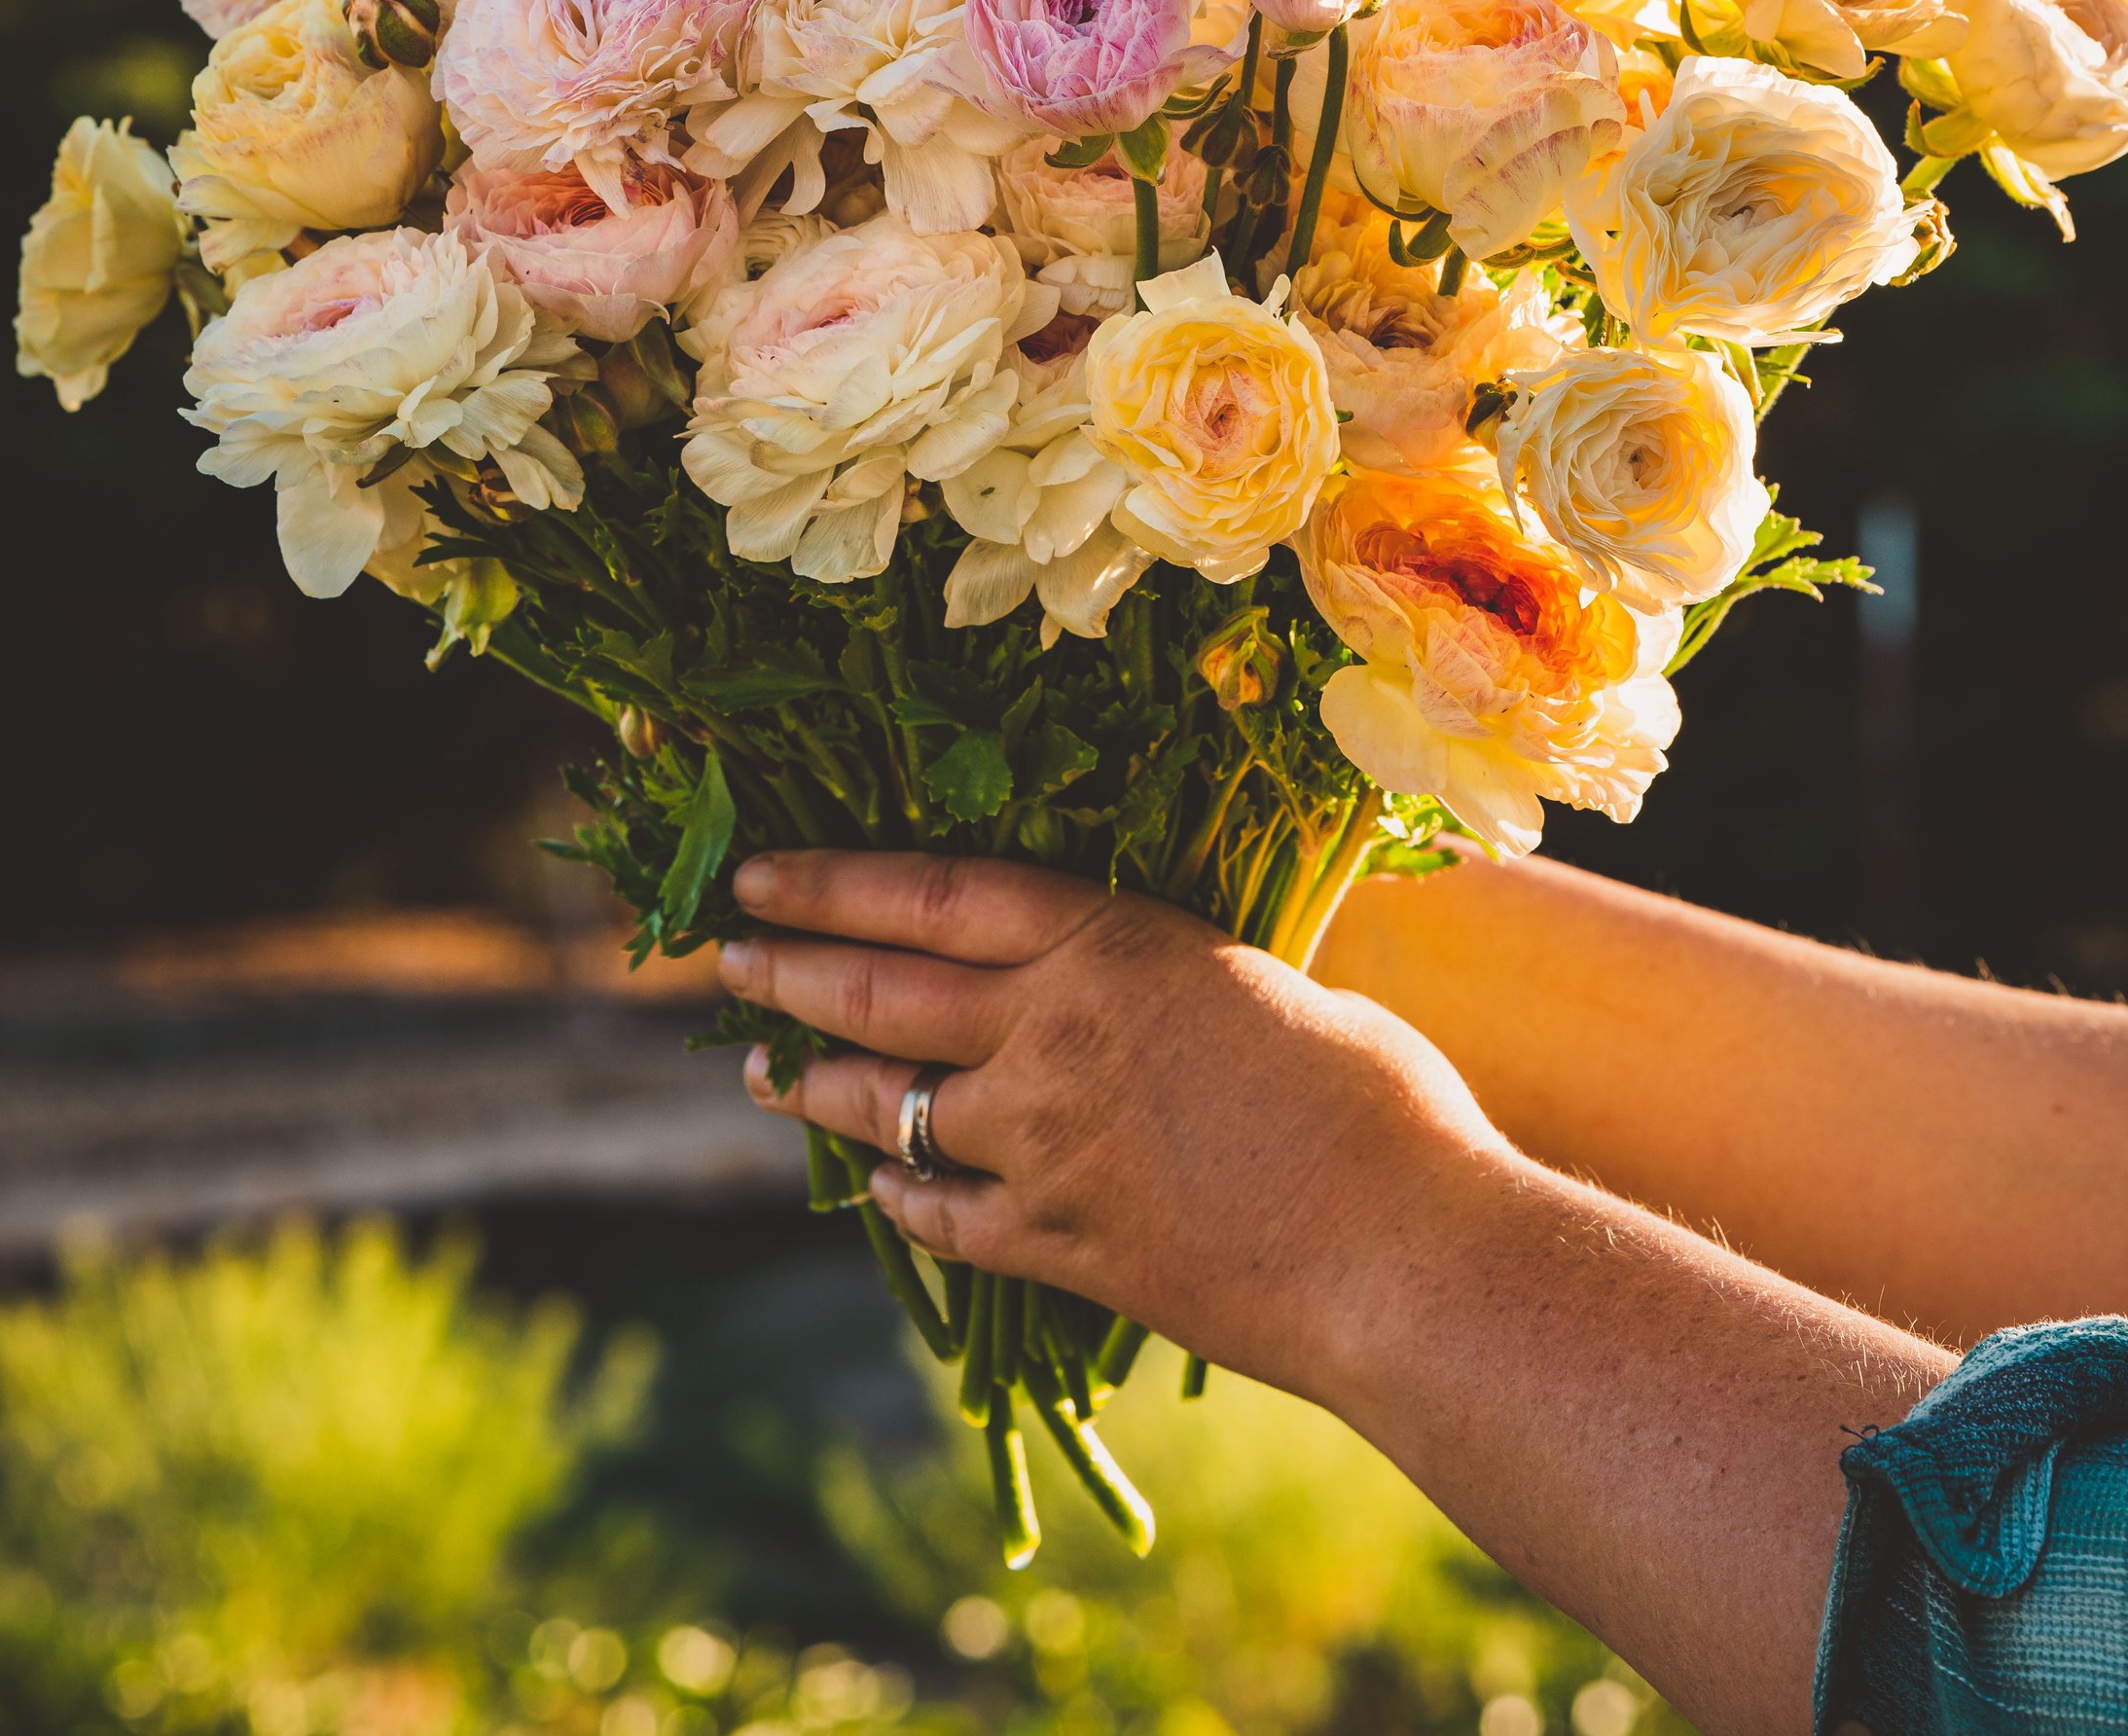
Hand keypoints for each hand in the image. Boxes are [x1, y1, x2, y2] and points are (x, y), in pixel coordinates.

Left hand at [718, 846, 1507, 1404]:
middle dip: (786, 973)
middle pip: (878, 994)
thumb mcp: (1258, 981)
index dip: (828, 880)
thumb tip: (1140, 976)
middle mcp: (1046, 1037)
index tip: (758, 874)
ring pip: (886, 1108)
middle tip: (725, 962)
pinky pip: (942, 1216)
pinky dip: (900, 1196)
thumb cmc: (1375, 1095)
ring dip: (817, 1088)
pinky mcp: (1055, 1249)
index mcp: (1104, 944)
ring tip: (770, 1076)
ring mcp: (1039, 1149)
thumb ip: (1169, 974)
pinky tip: (878, 1188)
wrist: (1402, 1253)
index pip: (925, 894)